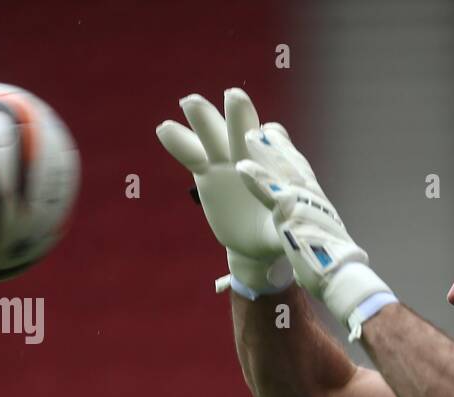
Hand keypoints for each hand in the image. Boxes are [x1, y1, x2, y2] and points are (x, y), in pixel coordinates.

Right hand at [156, 88, 293, 295]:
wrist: (257, 241)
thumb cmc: (280, 233)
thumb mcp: (289, 231)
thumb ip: (287, 221)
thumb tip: (289, 221)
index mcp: (281, 164)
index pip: (278, 148)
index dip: (269, 150)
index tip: (260, 155)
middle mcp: (254, 154)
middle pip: (246, 130)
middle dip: (240, 116)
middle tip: (234, 98)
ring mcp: (228, 158)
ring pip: (215, 133)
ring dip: (205, 118)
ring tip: (190, 103)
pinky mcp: (207, 170)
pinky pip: (190, 153)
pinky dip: (178, 141)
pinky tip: (164, 129)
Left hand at [237, 131, 393, 338]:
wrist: (343, 278)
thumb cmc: (337, 269)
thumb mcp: (325, 246)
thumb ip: (317, 237)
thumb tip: (319, 248)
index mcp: (319, 206)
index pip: (305, 175)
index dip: (293, 157)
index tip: (284, 142)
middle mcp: (313, 200)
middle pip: (293, 166)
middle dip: (279, 146)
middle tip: (265, 128)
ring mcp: (302, 205)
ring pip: (281, 172)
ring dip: (264, 153)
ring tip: (248, 136)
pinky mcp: (291, 217)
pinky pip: (270, 194)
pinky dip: (257, 179)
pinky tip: (242, 167)